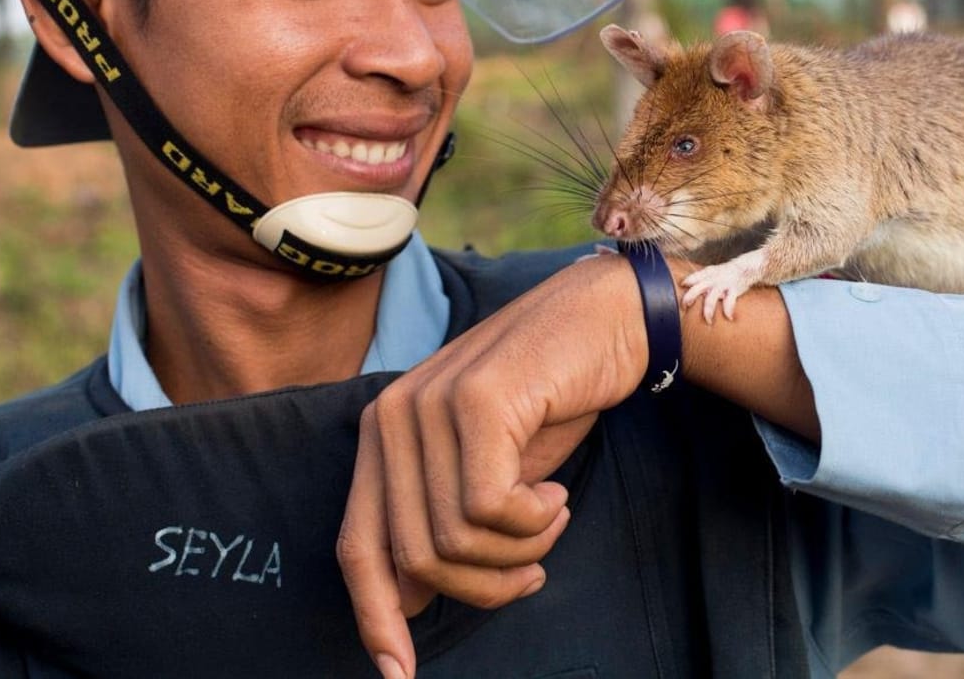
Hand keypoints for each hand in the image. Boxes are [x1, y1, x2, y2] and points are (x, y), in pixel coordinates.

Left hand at [335, 255, 647, 678]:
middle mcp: (391, 418)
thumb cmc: (551, 398)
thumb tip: (408, 600)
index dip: (376, 617)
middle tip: (534, 567)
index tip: (399, 675)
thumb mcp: (490, 470)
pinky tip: (557, 497)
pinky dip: (533, 523)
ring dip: (519, 551)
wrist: (607, 319)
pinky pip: (490, 508)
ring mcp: (428, 406)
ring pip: (454, 540)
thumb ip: (443, 522)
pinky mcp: (475, 402)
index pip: (357, 547)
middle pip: (415, 558)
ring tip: (553, 518)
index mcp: (383, 436)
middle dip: (484, 586)